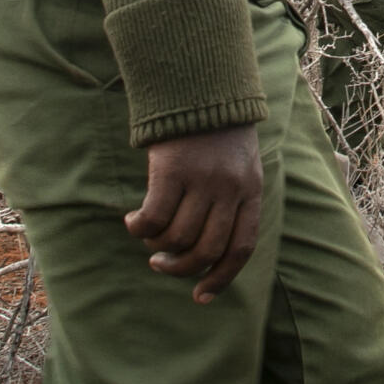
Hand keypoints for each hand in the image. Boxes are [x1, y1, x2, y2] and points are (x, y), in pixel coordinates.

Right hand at [126, 124, 262, 303]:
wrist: (201, 87)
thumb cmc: (218, 133)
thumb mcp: (241, 167)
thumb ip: (232, 202)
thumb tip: (206, 251)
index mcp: (251, 192)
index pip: (241, 248)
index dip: (221, 278)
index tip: (200, 296)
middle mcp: (230, 189)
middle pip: (207, 249)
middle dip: (180, 267)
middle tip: (160, 264)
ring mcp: (202, 180)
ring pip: (178, 237)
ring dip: (157, 245)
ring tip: (147, 236)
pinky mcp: (172, 169)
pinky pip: (154, 216)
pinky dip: (140, 227)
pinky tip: (132, 221)